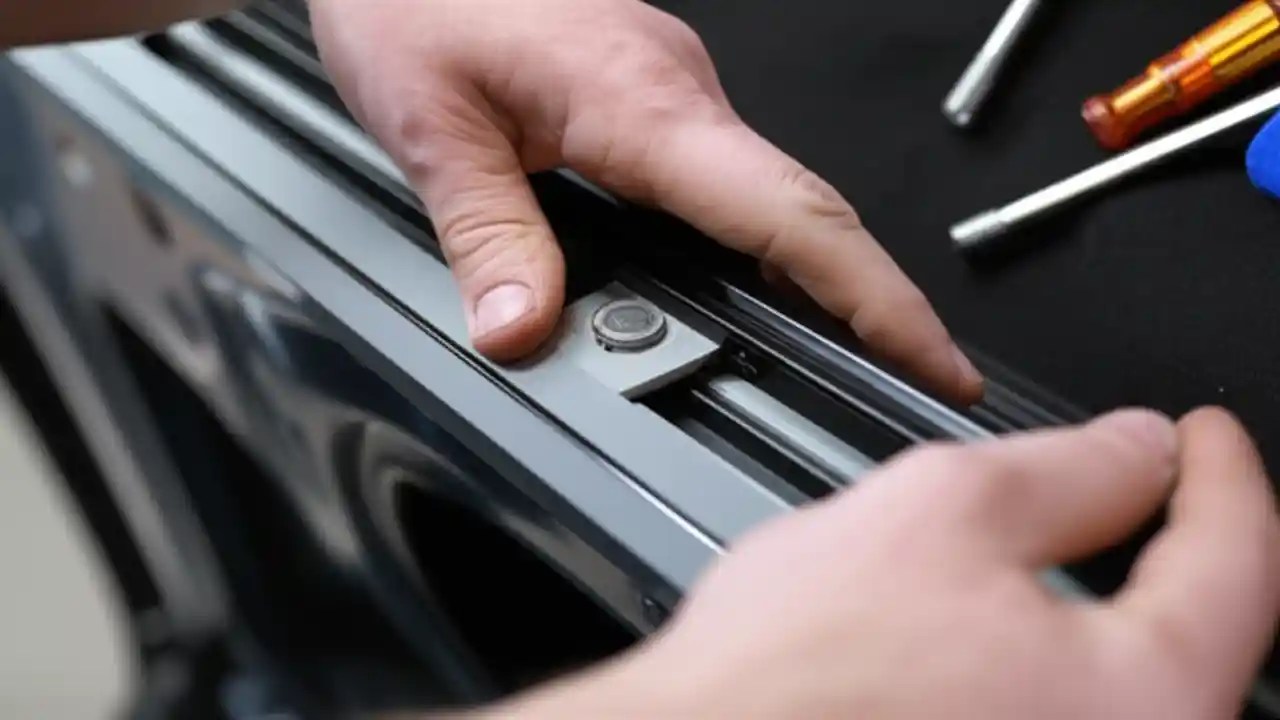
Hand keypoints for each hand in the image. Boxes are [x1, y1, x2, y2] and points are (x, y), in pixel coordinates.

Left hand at [308, 0, 983, 403]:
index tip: (935, 359)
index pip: (790, 215)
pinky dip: (762, 240)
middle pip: (807, 210)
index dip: (876, 297)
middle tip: (922, 377)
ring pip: (771, 194)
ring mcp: (676, 89)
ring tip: (857, 352)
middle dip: (875, 299)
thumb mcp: (431, 129)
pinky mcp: (654, 95)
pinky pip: (730, 177)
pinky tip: (758, 284)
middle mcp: (681, 92)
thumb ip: (488, 238)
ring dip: (818, 273)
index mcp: (641, 102)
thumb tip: (526, 331)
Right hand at [494, 409, 1279, 718]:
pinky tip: (991, 624)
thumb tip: (1136, 450)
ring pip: (1122, 674)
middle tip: (1137, 473)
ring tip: (1046, 543)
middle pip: (1195, 629)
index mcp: (1145, 702)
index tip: (1204, 439)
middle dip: (1167, 537)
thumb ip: (1069, 468)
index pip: (1238, 563)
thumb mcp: (944, 513)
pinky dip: (1051, 654)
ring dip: (1102, 597)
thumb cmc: (798, 682)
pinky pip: (1063, 710)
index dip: (1224, 476)